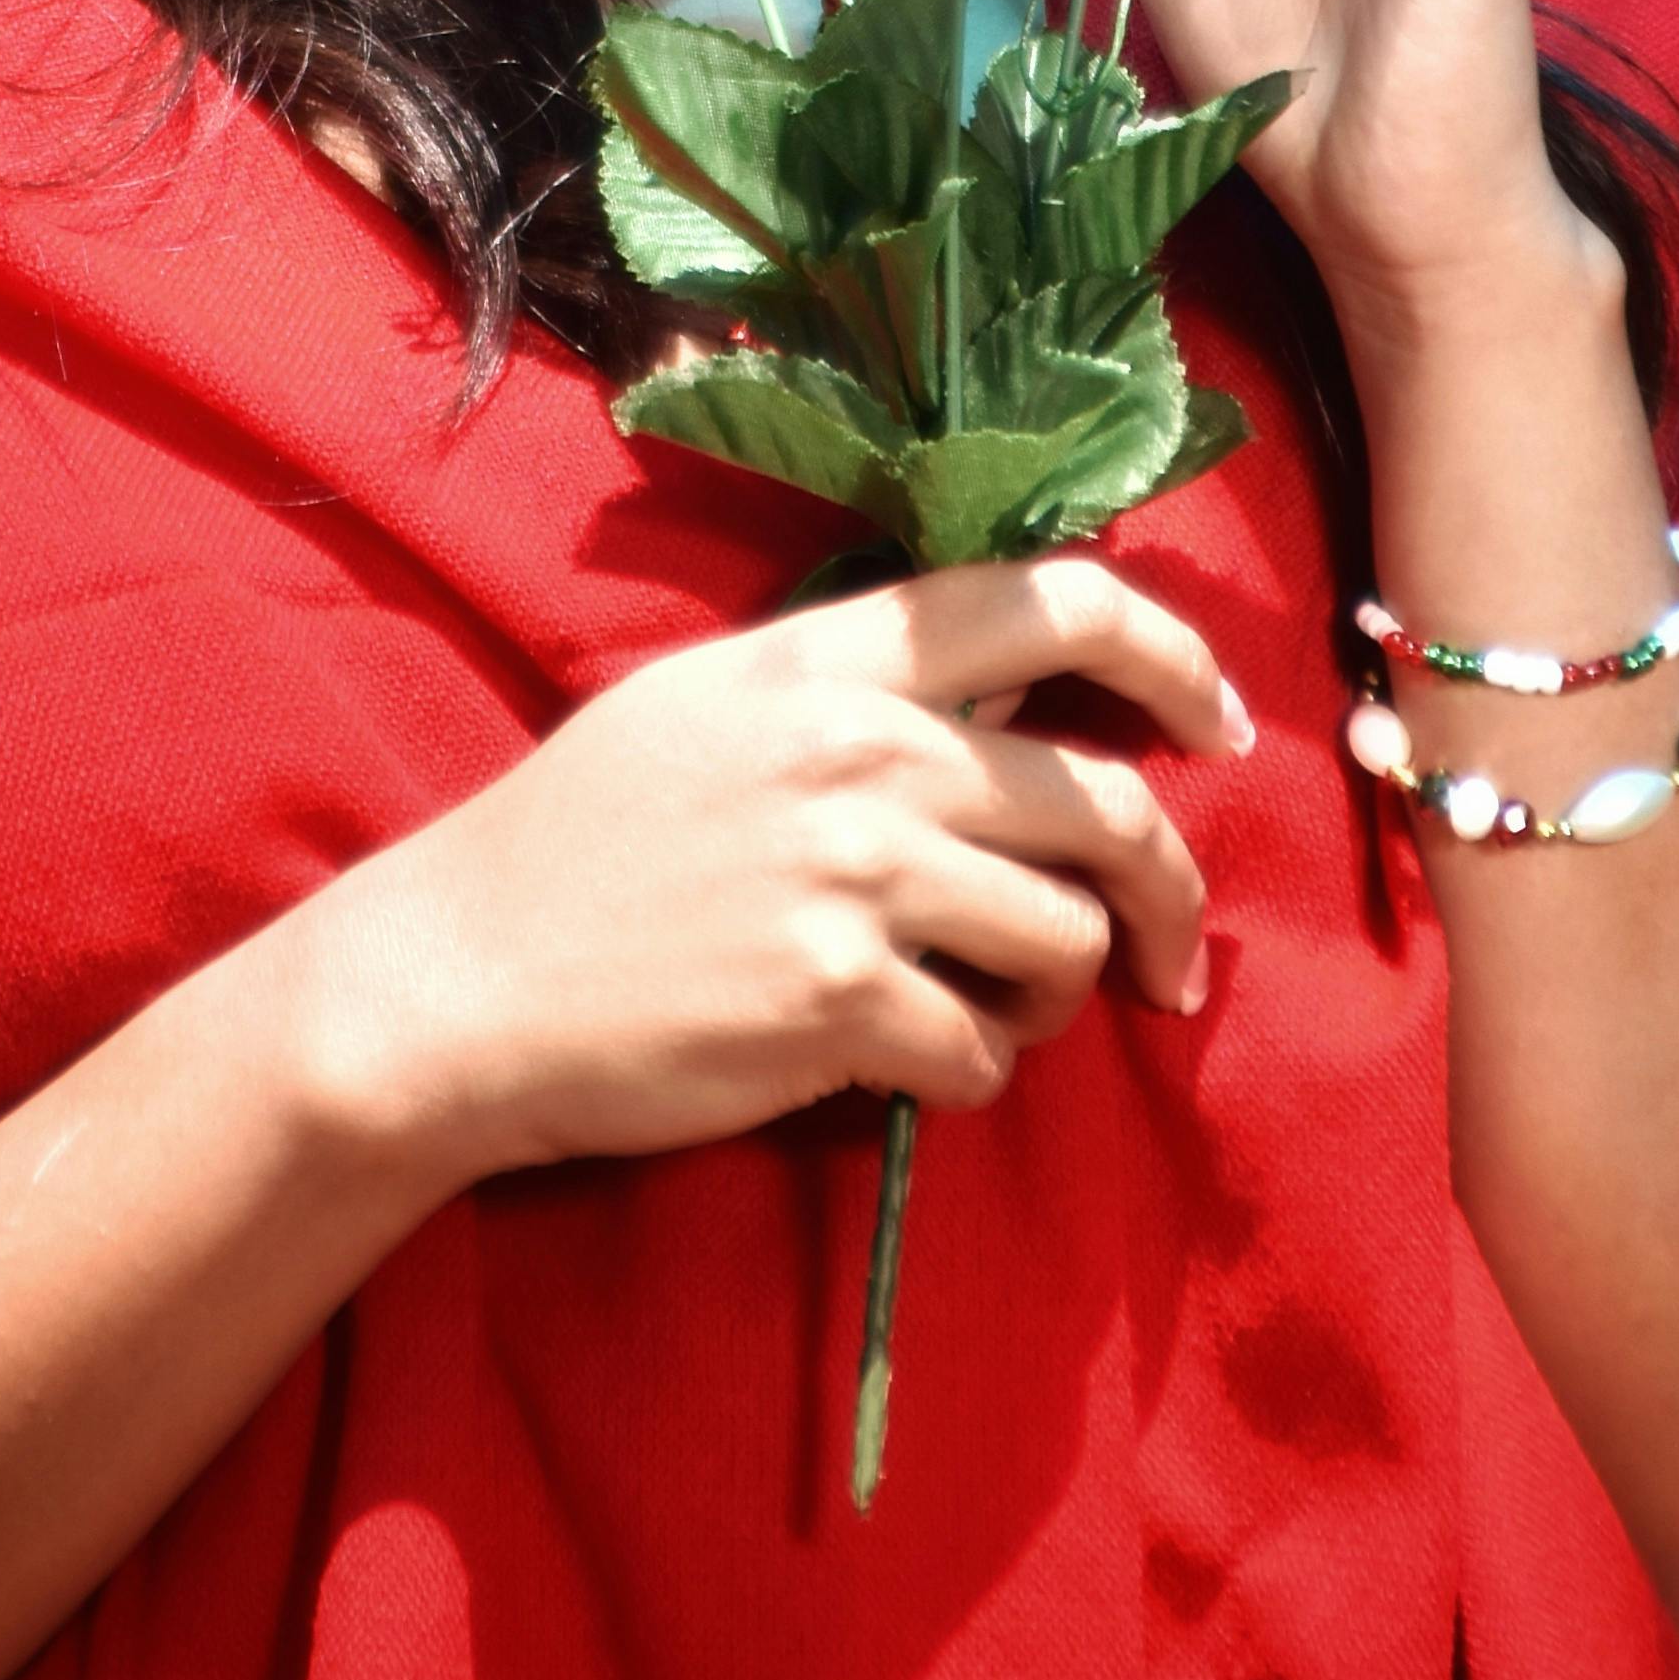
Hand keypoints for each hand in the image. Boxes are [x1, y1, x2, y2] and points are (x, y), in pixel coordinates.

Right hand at [291, 557, 1249, 1188]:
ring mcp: (855, 875)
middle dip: (1169, 895)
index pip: (1054, 603)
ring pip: (1064, 940)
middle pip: (1105, 807)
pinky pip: (982, 1054)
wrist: (460, 975)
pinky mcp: (838, 1002)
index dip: (1172, 656)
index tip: (1218, 725)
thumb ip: (856, 688)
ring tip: (990, 1009)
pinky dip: (965, 1075)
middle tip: (1171, 958)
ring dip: (1054, 996)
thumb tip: (1008, 710)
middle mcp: (863, 749)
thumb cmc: (579, 837)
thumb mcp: (714, 704)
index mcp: (833, 656)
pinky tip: (903, 1065)